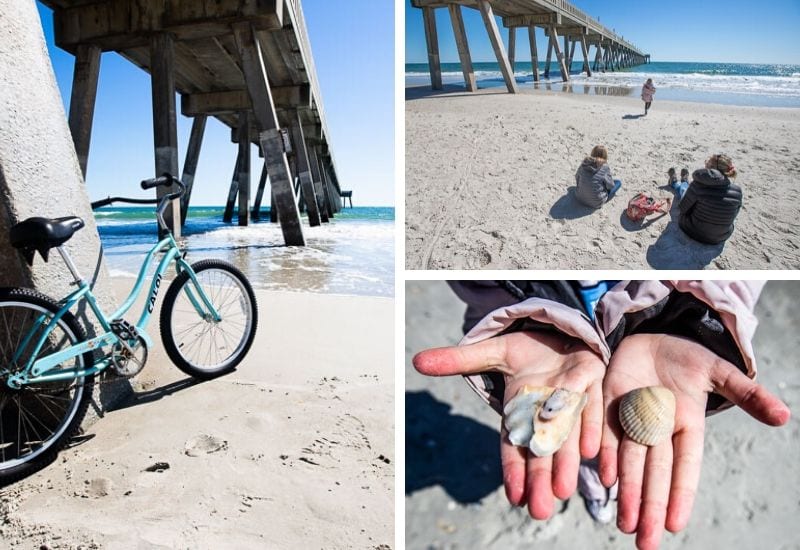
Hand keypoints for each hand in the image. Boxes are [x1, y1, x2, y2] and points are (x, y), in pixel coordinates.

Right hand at [413, 331, 605, 518]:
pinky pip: (591, 407)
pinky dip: (590, 428)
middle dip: (541, 479)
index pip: (514, 445)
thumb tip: (417, 361)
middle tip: (540, 510)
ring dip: (565, 463)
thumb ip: (459, 361)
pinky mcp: (592, 383)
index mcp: (521, 411)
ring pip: (567, 436)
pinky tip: (589, 452)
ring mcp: (571, 401)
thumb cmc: (527, 352)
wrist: (563, 335)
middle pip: (542, 451)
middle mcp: (546, 414)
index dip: (513, 470)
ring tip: (563, 491)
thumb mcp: (492, 353)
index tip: (515, 497)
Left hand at [599, 334, 789, 549]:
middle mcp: (658, 430)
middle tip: (644, 541)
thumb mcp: (717, 371)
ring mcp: (632, 420)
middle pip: (655, 473)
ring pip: (630, 461)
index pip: (685, 467)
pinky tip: (604, 477)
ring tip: (625, 524)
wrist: (651, 336)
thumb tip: (784, 415)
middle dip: (650, 506)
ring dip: (628, 492)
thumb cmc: (688, 358)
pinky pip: (607, 434)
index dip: (680, 495)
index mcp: (686, 426)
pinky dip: (604, 455)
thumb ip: (745, 393)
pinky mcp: (609, 406)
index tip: (676, 525)